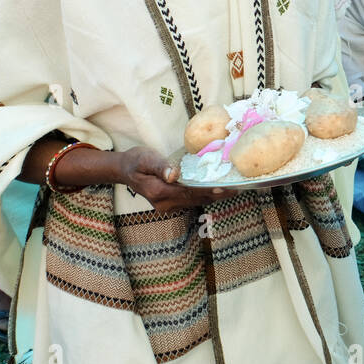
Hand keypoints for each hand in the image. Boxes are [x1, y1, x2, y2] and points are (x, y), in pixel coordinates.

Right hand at [115, 145, 235, 214]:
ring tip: (234, 188)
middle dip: (217, 194)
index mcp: (159, 192)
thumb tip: (174, 174)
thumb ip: (160, 166)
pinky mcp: (171, 203)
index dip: (208, 190)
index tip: (226, 187)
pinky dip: (205, 194)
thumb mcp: (145, 158)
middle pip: (196, 199)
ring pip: (196, 201)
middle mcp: (165, 203)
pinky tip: (219, 188)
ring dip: (214, 196)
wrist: (125, 170)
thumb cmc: (136, 161)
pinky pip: (192, 200)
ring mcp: (168, 206)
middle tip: (238, 187)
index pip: (189, 192)